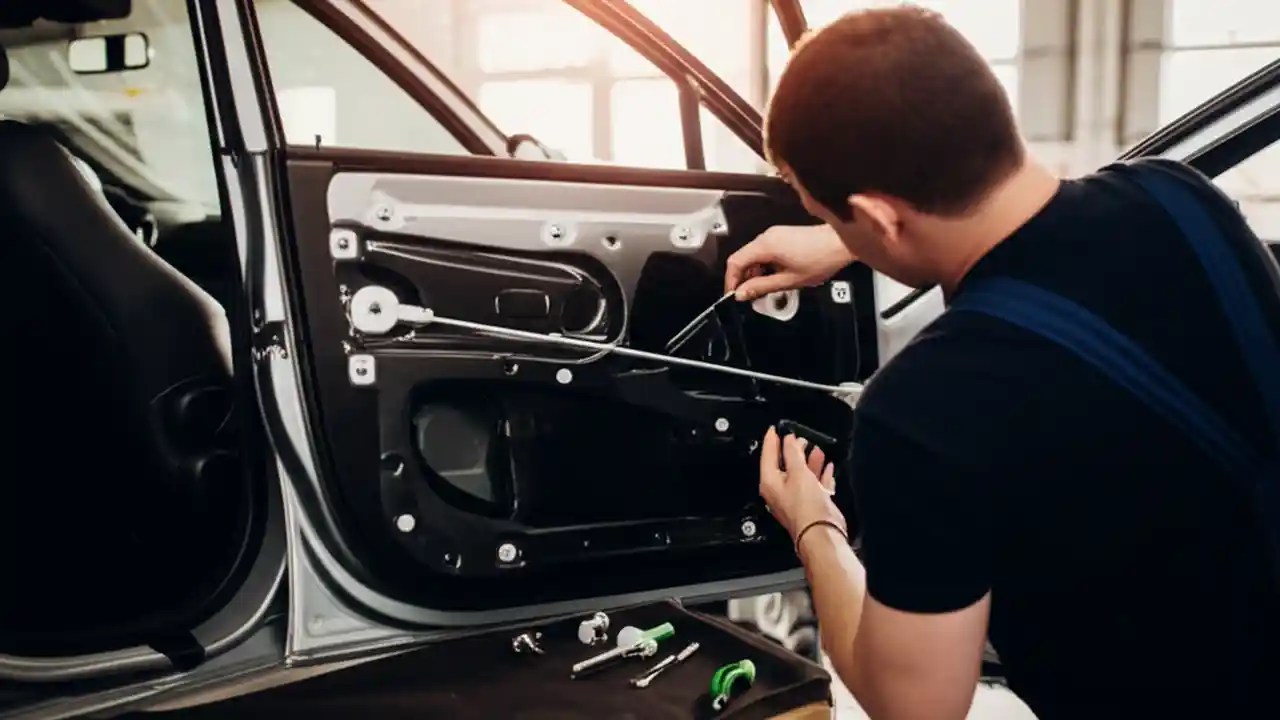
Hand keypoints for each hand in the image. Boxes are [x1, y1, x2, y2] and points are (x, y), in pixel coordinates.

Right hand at [724, 224, 856, 301]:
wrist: (842, 243)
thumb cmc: (820, 260)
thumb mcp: (789, 280)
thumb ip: (762, 287)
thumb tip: (741, 293)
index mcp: (765, 245)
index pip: (735, 262)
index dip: (731, 280)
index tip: (733, 295)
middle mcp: (766, 236)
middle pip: (743, 258)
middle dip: (743, 278)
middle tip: (750, 296)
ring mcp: (775, 235)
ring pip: (754, 255)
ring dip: (755, 273)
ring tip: (765, 289)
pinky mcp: (783, 236)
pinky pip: (765, 251)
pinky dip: (764, 266)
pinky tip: (775, 277)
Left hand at [759, 427, 845, 542]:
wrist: (823, 533)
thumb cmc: (806, 508)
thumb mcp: (798, 473)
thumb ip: (793, 454)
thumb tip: (789, 440)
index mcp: (771, 482)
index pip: (767, 455)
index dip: (772, 440)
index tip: (775, 428)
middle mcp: (781, 491)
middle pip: (784, 464)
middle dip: (793, 450)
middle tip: (798, 436)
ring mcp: (797, 498)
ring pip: (801, 474)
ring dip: (809, 460)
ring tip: (816, 447)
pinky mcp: (812, 504)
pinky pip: (815, 485)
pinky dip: (820, 475)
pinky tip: (827, 467)